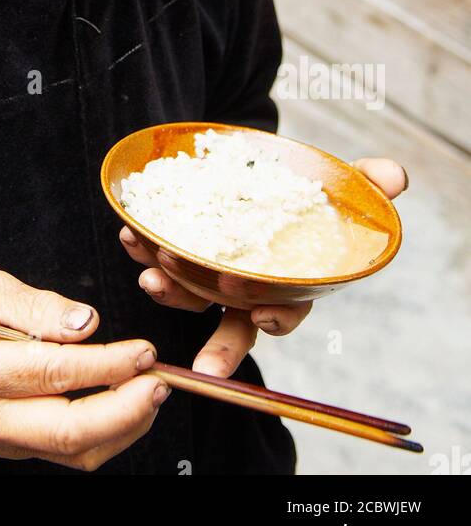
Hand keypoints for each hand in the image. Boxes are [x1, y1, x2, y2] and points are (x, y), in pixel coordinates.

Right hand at [0, 269, 170, 470]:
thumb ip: (37, 306)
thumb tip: (87, 323)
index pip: (50, 373)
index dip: (104, 364)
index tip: (143, 350)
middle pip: (66, 430)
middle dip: (125, 410)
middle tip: (160, 382)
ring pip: (74, 452)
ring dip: (125, 426)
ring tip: (152, 391)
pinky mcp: (15, 452)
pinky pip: (70, 455)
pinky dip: (109, 434)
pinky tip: (128, 405)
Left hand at [119, 155, 409, 377]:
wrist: (254, 159)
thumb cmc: (299, 182)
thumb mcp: (332, 179)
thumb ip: (363, 180)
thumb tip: (394, 175)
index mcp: (290, 280)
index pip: (289, 312)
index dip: (280, 320)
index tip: (266, 318)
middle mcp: (249, 286)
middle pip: (236, 326)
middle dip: (220, 348)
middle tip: (201, 366)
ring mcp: (210, 271)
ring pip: (190, 296)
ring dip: (170, 291)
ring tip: (152, 275)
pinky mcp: (179, 247)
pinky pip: (158, 258)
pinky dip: (143, 248)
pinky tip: (131, 233)